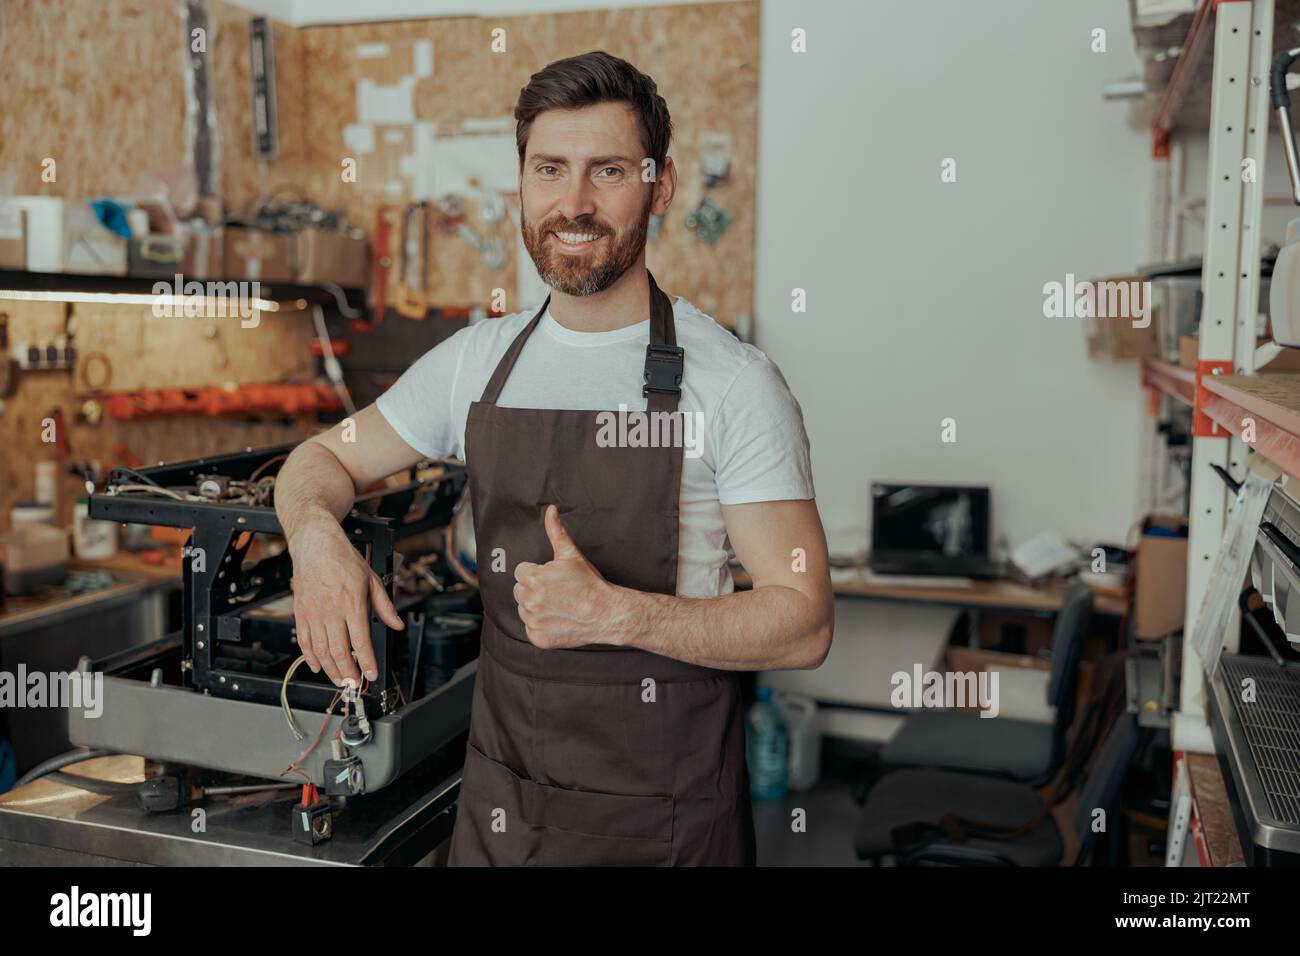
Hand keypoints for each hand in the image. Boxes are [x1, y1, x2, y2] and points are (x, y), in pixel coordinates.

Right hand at [289, 514, 403, 686]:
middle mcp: (331, 610)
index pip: (360, 641)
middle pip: (339, 651)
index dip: (367, 662)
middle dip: (348, 672)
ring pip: (320, 650)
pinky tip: (318, 666)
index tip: (372, 673)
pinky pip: (303, 641)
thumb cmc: (343, 559)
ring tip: (340, 679)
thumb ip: (384, 606)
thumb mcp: (371, 579)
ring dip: (330, 669)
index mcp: (351, 603)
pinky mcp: (300, 612)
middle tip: (355, 683)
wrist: (315, 544)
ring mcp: (313, 613)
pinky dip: (310, 657)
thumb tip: (396, 624)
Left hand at [513, 505, 620, 648]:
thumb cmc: (589, 583)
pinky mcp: (538, 638)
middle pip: (520, 591)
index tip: (553, 579)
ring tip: (559, 606)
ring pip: (524, 610)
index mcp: (533, 578)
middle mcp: (529, 600)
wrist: (606, 613)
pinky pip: (531, 629)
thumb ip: (555, 531)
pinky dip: (541, 627)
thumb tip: (550, 510)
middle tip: (557, 592)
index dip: (538, 574)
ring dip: (536, 608)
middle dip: (534, 590)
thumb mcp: (571, 554)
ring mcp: (533, 621)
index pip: (522, 572)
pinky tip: (558, 620)